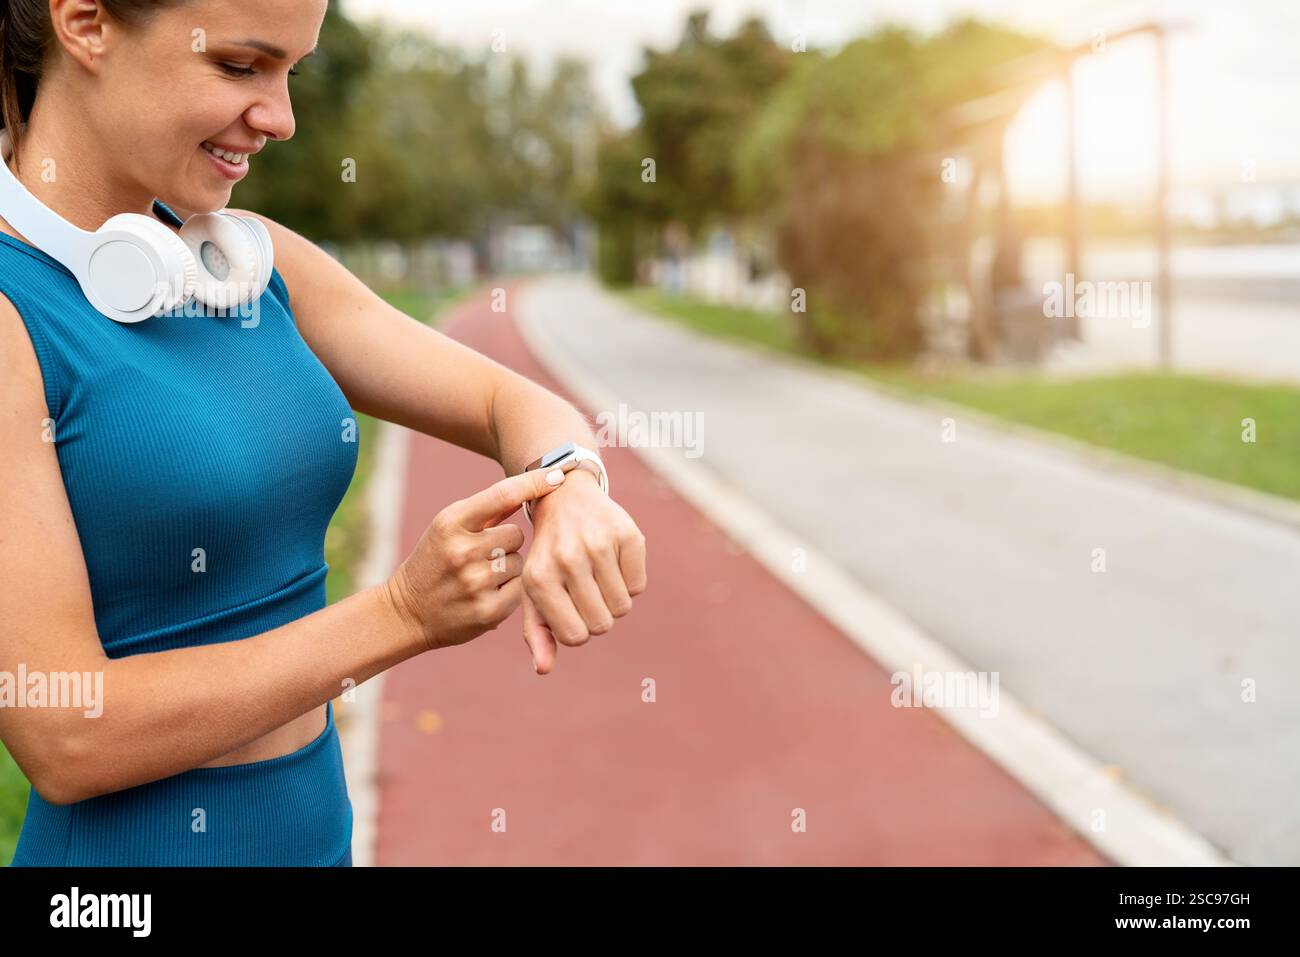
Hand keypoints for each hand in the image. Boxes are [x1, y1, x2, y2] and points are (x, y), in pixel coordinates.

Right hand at [386, 467, 567, 652]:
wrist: (406, 613)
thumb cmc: (435, 561)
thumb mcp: (448, 528)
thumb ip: (488, 511)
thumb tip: (534, 484)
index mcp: (450, 522)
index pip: (502, 494)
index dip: (534, 483)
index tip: (558, 474)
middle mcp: (462, 551)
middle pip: (517, 534)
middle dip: (508, 542)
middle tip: (484, 554)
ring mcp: (475, 582)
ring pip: (521, 562)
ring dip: (509, 567)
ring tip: (481, 576)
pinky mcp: (488, 611)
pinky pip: (521, 589)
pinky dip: (510, 590)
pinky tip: (487, 593)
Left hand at [522, 468, 646, 673]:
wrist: (565, 498)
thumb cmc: (548, 555)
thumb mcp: (534, 590)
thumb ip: (537, 632)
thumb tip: (543, 669)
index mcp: (540, 577)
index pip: (576, 637)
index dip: (579, 630)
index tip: (572, 609)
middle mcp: (567, 559)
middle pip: (602, 624)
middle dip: (598, 615)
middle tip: (586, 591)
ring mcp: (598, 544)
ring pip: (623, 607)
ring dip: (614, 599)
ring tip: (598, 575)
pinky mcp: (626, 534)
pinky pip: (639, 585)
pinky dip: (629, 580)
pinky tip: (612, 560)